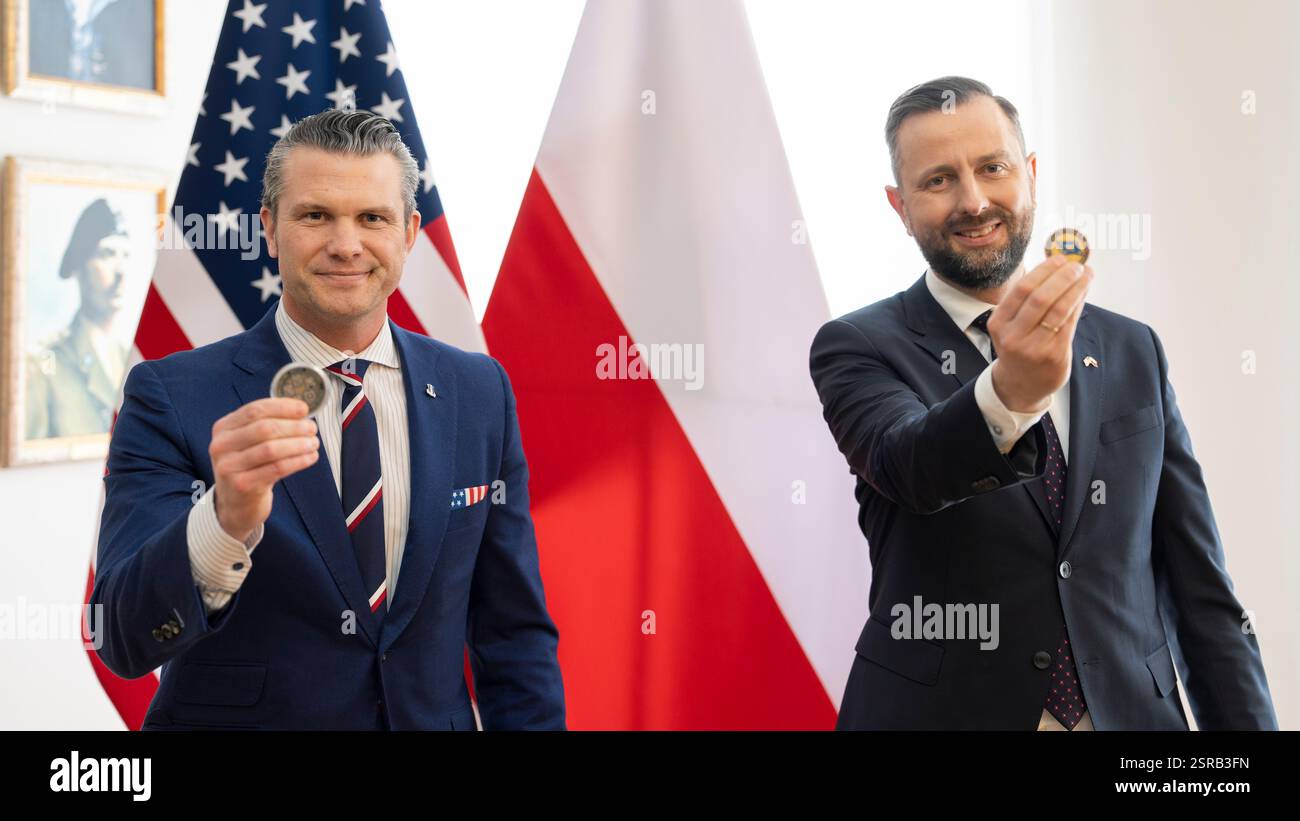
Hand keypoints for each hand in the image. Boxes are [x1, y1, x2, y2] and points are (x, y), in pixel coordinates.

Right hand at [209, 397, 318, 542]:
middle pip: (264, 428)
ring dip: (298, 444)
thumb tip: (301, 412)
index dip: (282, 407)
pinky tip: (310, 457)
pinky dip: (298, 461)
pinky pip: (276, 469)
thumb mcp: (249, 443)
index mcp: (223, 428)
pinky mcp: (242, 486)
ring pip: (271, 449)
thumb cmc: (249, 467)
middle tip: (312, 428)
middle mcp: (221, 446)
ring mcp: (229, 467)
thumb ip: (268, 425)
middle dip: (294, 426)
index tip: (304, 409)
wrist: (236, 504)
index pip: (255, 410)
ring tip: (313, 443)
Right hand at [986, 255, 1093, 412]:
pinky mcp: (1053, 356)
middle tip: (1077, 266)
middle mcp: (1012, 336)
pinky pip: (1069, 324)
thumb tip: (1059, 265)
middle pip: (1040, 298)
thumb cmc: (1020, 345)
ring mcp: (1033, 348)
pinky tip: (1084, 292)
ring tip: (1086, 274)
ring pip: (1058, 310)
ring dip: (1076, 288)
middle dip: (1062, 277)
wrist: (1020, 384)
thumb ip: (1029, 299)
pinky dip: (1078, 303)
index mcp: (999, 323)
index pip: (1022, 290)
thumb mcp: (1012, 324)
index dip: (1044, 271)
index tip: (1060, 259)